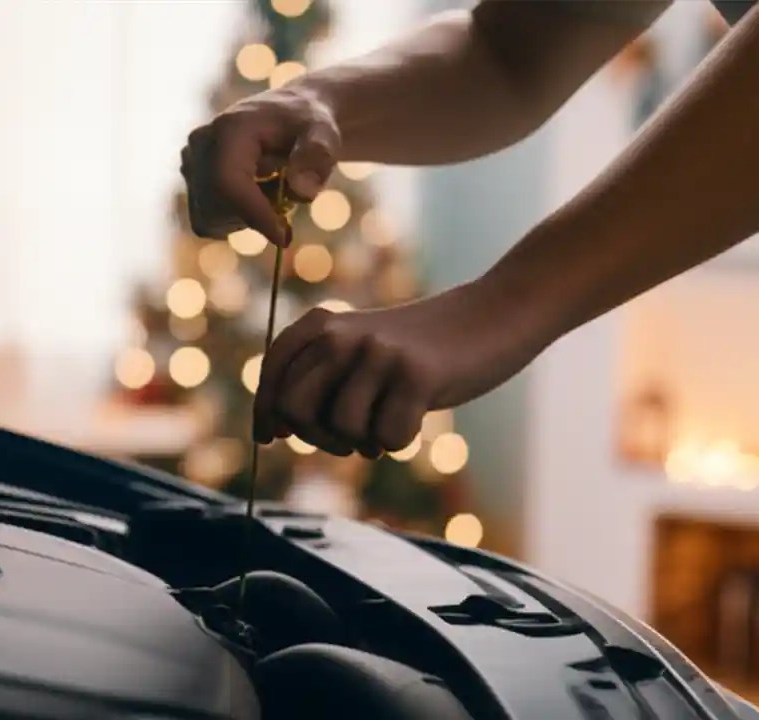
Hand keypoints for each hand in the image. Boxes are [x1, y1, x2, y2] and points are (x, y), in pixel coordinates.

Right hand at [179, 85, 340, 246]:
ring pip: (210, 219)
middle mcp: (201, 143)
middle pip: (217, 206)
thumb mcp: (325, 134)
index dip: (252, 214)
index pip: (228, 182)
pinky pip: (207, 222)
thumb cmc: (308, 125)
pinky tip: (253, 196)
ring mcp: (190, 161)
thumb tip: (302, 192)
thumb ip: (319, 156)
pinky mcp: (190, 179)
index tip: (284, 237)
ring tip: (270, 190)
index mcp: (231, 128)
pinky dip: (233, 220)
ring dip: (245, 217)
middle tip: (286, 207)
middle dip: (255, 216)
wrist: (291, 116)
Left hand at [253, 279, 554, 456]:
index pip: (273, 373)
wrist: (493, 314)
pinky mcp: (415, 375)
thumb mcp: (361, 348)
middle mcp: (342, 335)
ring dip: (364, 441)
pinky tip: (417, 416)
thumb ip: (320, 376)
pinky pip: (387, 438)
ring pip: (342, 429)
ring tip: (386, 422)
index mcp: (324, 324)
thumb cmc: (421, 346)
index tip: (269, 438)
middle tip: (344, 442)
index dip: (266, 412)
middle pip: (294, 409)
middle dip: (314, 437)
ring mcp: (378, 354)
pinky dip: (401, 440)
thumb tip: (276, 428)